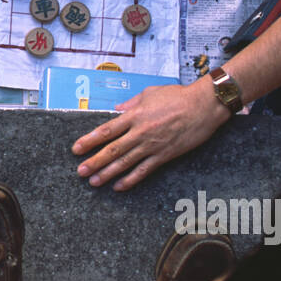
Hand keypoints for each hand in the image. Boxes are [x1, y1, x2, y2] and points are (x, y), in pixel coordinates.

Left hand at [70, 82, 228, 190]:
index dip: (89, 140)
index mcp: (134, 115)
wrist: (203, 106)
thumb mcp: (149, 93)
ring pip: (125, 163)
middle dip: (94, 162)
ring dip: (107, 174)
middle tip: (80, 172)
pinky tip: (119, 186)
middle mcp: (140, 132)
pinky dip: (131, 180)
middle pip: (112, 150)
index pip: (106, 130)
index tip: (76, 149)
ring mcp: (152, 145)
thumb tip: (117, 110)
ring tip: (94, 182)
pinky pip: (144, 170)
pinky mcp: (164, 155)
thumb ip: (131, 103)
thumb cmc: (177, 96)